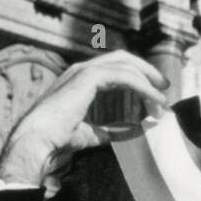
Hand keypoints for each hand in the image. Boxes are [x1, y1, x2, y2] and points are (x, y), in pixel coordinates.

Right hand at [0, 50, 169, 186]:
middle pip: (122, 59)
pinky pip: (123, 75)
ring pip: (125, 64)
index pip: (114, 69)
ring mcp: (84, 71)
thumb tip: (124, 133)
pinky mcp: (88, 78)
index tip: (154, 94)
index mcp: (79, 80)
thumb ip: (104, 131)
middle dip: (146, 71)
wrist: (37, 141)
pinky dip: (142, 86)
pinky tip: (154, 98)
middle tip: (164, 88)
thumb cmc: (55, 140)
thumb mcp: (87, 135)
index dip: (136, 78)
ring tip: (162, 96)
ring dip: (148, 78)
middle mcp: (81, 71)